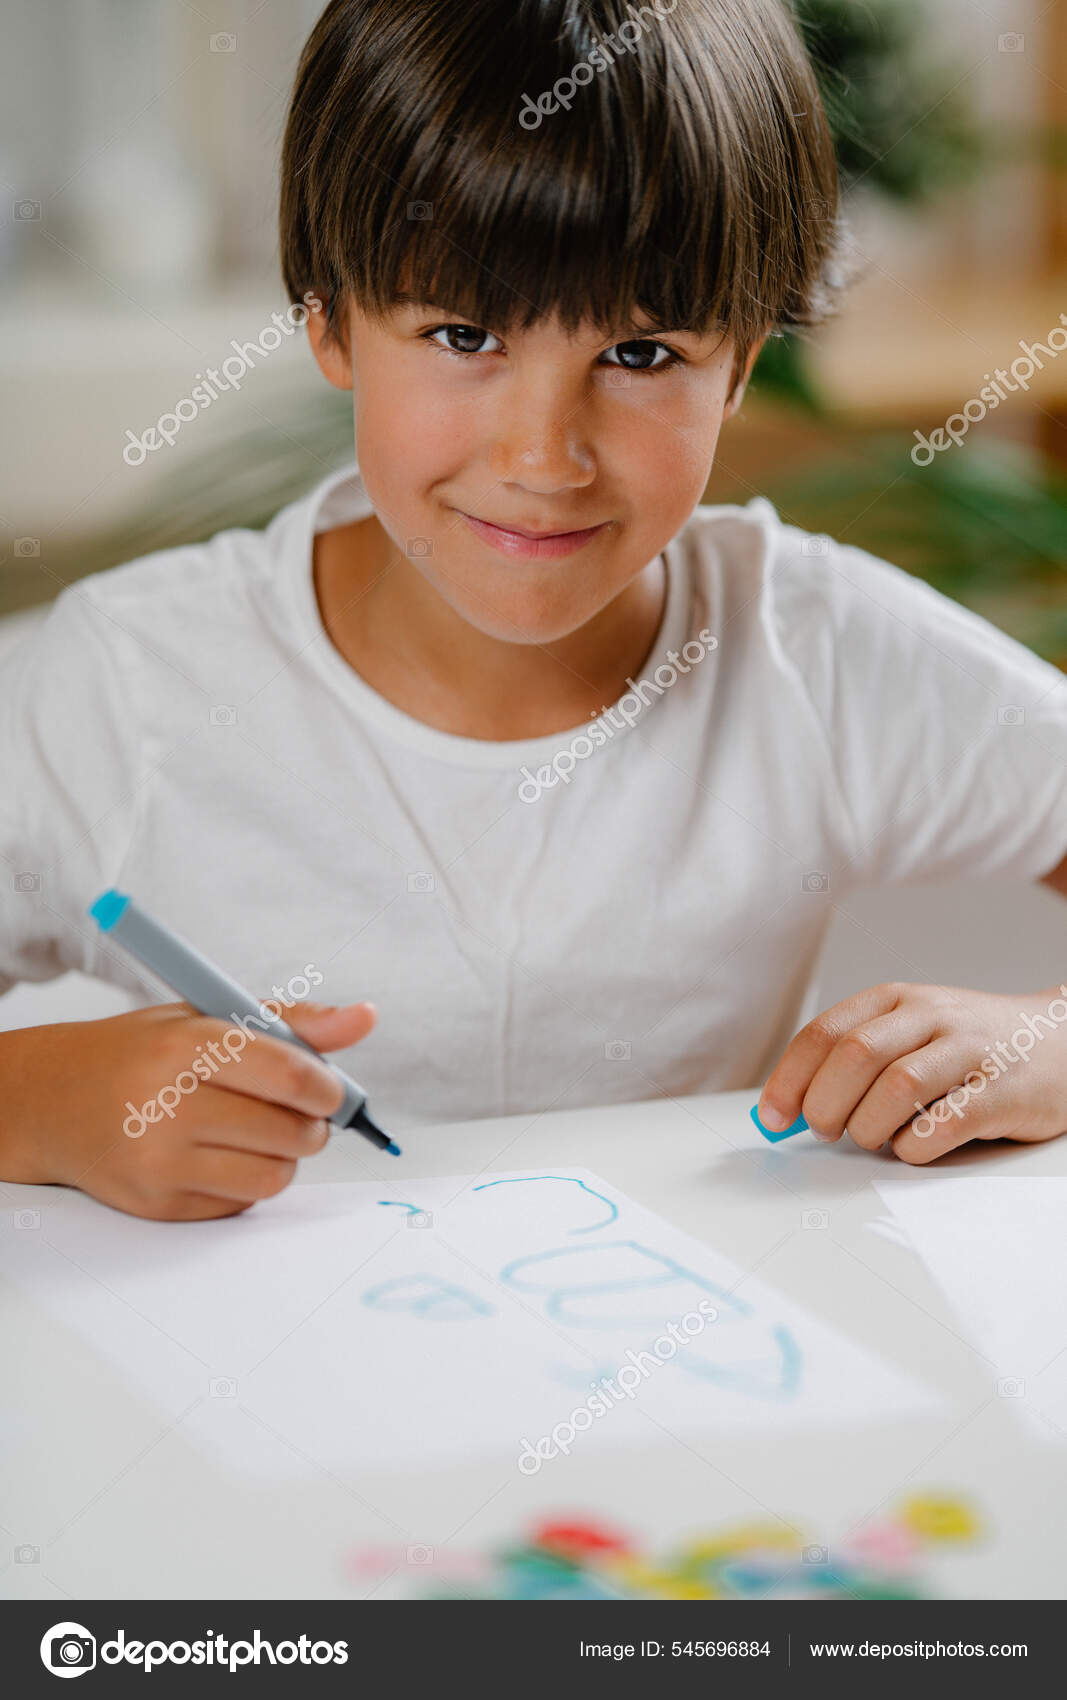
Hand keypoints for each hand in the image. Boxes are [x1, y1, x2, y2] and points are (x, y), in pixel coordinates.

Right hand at [0, 998, 376, 1217]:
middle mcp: (168, 1105)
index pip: (288, 1075)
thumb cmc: (144, 1052)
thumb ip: (291, 1021)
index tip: (331, 1090)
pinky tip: (222, 1155)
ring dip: (285, 1158)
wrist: (51, 1101)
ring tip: (263, 1134)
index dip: (327, 1088)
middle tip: (301, 1114)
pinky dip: (248, 1183)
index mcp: (186, 1046)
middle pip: (289, 1132)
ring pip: (272, 1177)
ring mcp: (159, 1162)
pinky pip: (240, 1205)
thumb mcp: (207, 1018)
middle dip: (313, 1126)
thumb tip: (366, 1017)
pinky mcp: (157, 1205)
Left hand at [755, 981, 1066, 1163]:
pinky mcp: (1001, 1092)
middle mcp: (931, 1016)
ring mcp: (969, 1051)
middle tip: (825, 1132)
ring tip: (874, 1139)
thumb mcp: (910, 1034)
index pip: (824, 1033)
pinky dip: (914, 1146)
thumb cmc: (969, 1047)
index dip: (789, 1079)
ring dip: (869, 1128)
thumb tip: (787, 1110)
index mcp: (897, 1000)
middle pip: (854, 1056)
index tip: (772, 1118)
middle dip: (825, 1105)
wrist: (1061, 1043)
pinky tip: (914, 1146)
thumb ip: (852, 1063)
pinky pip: (942, 1124)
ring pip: (896, 1088)